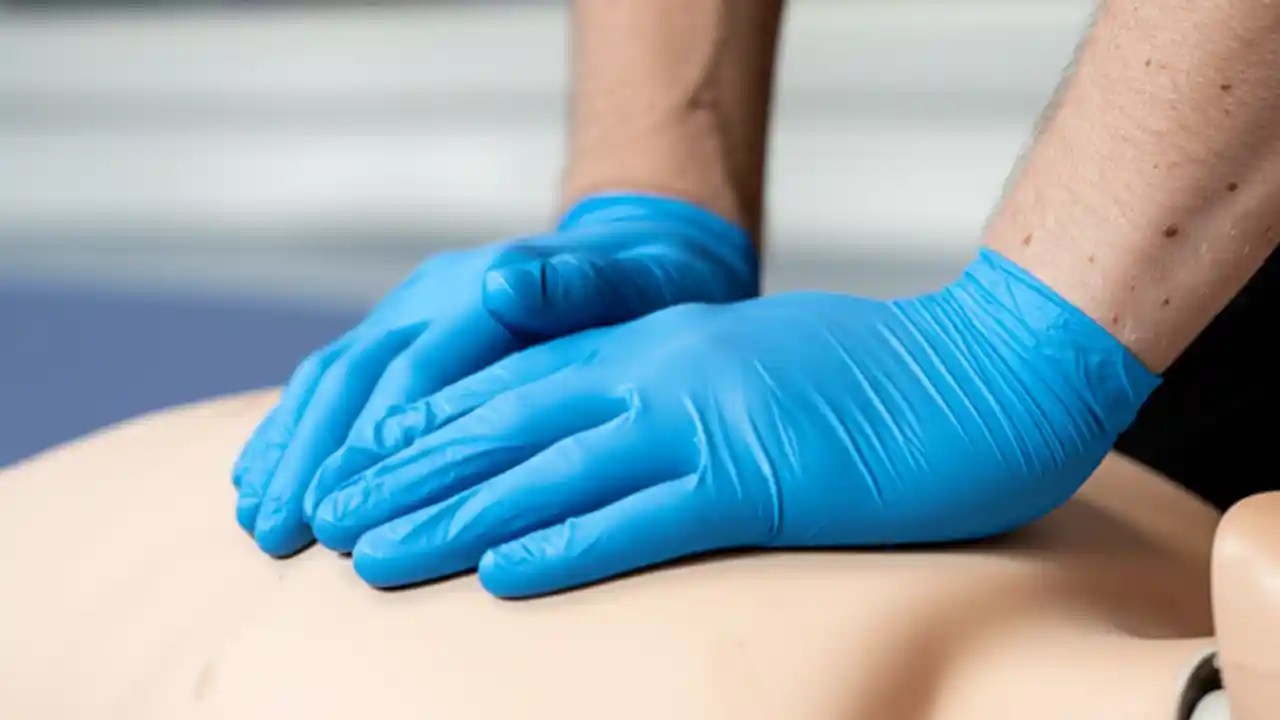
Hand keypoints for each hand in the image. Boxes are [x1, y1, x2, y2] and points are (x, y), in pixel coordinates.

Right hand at [232, 193, 755, 556]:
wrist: (634, 251)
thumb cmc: (646, 290)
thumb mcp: (637, 282)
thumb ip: (578, 287)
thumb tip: (506, 282)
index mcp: (488, 287)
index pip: (416, 369)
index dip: (373, 440)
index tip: (338, 507)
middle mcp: (437, 295)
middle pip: (357, 375)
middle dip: (313, 456)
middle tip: (278, 532)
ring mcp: (414, 312)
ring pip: (333, 377)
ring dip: (290, 448)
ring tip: (255, 519)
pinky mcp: (404, 333)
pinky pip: (336, 379)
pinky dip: (294, 429)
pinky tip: (262, 477)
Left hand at [308, 249, 1158, 595]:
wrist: (988, 370)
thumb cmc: (878, 375)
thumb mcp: (753, 361)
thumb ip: (682, 383)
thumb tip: (623, 427)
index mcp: (663, 346)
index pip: (524, 387)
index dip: (437, 426)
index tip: (367, 460)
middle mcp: (666, 374)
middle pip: (513, 428)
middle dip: (413, 475)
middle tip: (331, 517)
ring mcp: (710, 420)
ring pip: (554, 473)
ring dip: (458, 516)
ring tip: (376, 555)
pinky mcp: (761, 476)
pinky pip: (646, 516)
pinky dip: (567, 546)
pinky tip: (503, 575)